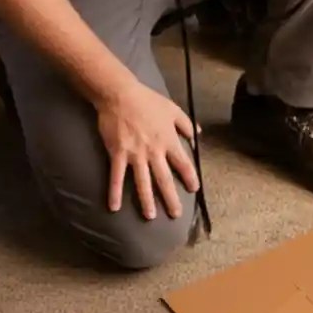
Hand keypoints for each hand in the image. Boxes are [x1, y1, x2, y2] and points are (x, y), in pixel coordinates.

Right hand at [97, 81, 200, 219]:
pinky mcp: (117, 154)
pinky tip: (114, 207)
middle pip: (164, 179)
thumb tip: (197, 134)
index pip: (183, 164)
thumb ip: (186, 123)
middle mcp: (154, 151)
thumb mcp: (173, 109)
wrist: (120, 95)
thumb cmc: (148, 101)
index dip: (189, 177)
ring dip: (146, 201)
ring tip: (150, 216)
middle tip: (175, 214)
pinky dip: (114, 193)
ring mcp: (135, 154)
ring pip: (143, 182)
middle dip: (171, 198)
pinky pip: (116, 177)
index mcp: (169, 141)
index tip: (194, 189)